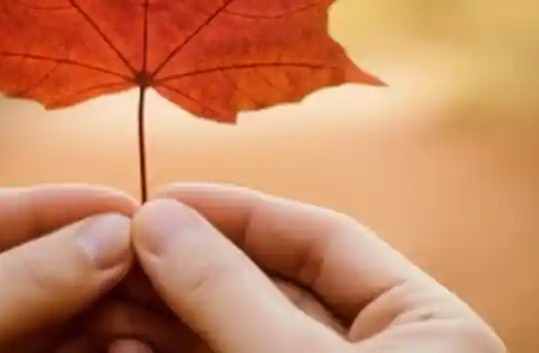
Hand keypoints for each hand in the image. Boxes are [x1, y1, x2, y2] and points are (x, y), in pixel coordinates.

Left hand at [0, 185, 156, 352]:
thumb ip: (9, 288)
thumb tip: (111, 233)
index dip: (45, 210)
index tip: (122, 205)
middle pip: (8, 274)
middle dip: (82, 268)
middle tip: (156, 259)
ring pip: (34, 330)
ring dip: (97, 316)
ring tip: (156, 305)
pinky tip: (130, 349)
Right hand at [128, 184, 504, 352]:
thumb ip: (233, 297)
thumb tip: (157, 218)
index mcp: (431, 328)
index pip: (325, 239)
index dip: (239, 212)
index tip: (162, 199)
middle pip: (276, 290)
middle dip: (191, 270)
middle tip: (117, 247)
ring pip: (245, 339)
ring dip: (174, 318)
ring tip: (107, 300)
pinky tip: (128, 349)